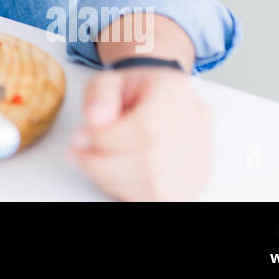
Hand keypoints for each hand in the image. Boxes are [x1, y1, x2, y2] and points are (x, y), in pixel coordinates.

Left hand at [67, 66, 212, 200]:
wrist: (157, 97)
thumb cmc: (134, 90)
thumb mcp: (109, 79)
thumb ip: (100, 94)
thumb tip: (96, 118)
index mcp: (176, 93)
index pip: (146, 128)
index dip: (107, 140)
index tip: (80, 137)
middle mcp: (195, 126)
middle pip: (151, 163)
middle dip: (103, 164)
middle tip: (80, 152)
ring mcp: (198, 157)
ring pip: (155, 187)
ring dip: (112, 180)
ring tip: (92, 161)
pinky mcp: (193, 182)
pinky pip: (157, 198)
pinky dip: (128, 191)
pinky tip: (113, 173)